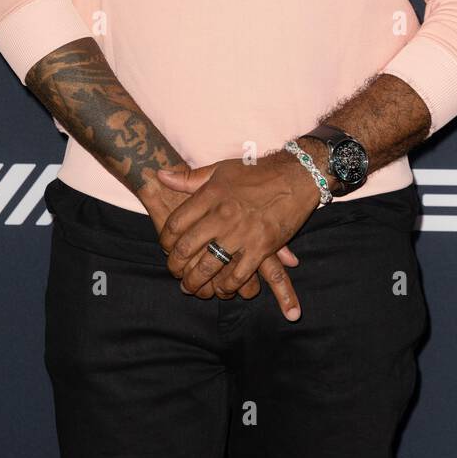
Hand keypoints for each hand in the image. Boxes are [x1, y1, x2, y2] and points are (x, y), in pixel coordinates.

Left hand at [154, 154, 321, 320]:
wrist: (296, 176)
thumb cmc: (256, 172)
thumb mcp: (220, 169)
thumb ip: (189, 177)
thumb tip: (160, 175)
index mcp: (210, 195)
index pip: (176, 223)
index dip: (166, 240)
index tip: (167, 247)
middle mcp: (222, 215)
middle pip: (187, 248)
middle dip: (176, 266)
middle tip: (175, 273)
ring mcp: (241, 233)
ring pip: (209, 266)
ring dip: (196, 281)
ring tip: (191, 287)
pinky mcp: (261, 247)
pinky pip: (238, 275)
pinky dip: (227, 286)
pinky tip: (222, 288)